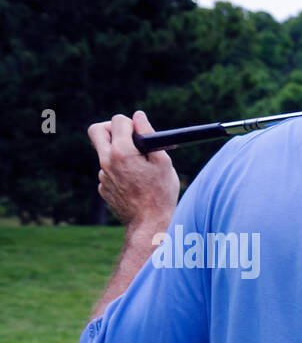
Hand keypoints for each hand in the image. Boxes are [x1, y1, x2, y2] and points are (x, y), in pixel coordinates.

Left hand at [87, 111, 178, 228]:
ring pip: (105, 154)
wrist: (149, 225)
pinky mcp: (103, 188)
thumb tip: (139, 116)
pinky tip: (136, 186)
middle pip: (96, 130)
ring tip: (141, 172)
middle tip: (126, 136)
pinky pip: (108, 173)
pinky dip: (120, 173)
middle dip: (110, 127)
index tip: (140, 131)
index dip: (131, 123)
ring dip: (119, 155)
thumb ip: (149, 136)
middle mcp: (106, 162)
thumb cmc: (161, 194)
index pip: (118, 120)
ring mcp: (103, 176)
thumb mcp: (163, 162)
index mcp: (122, 152)